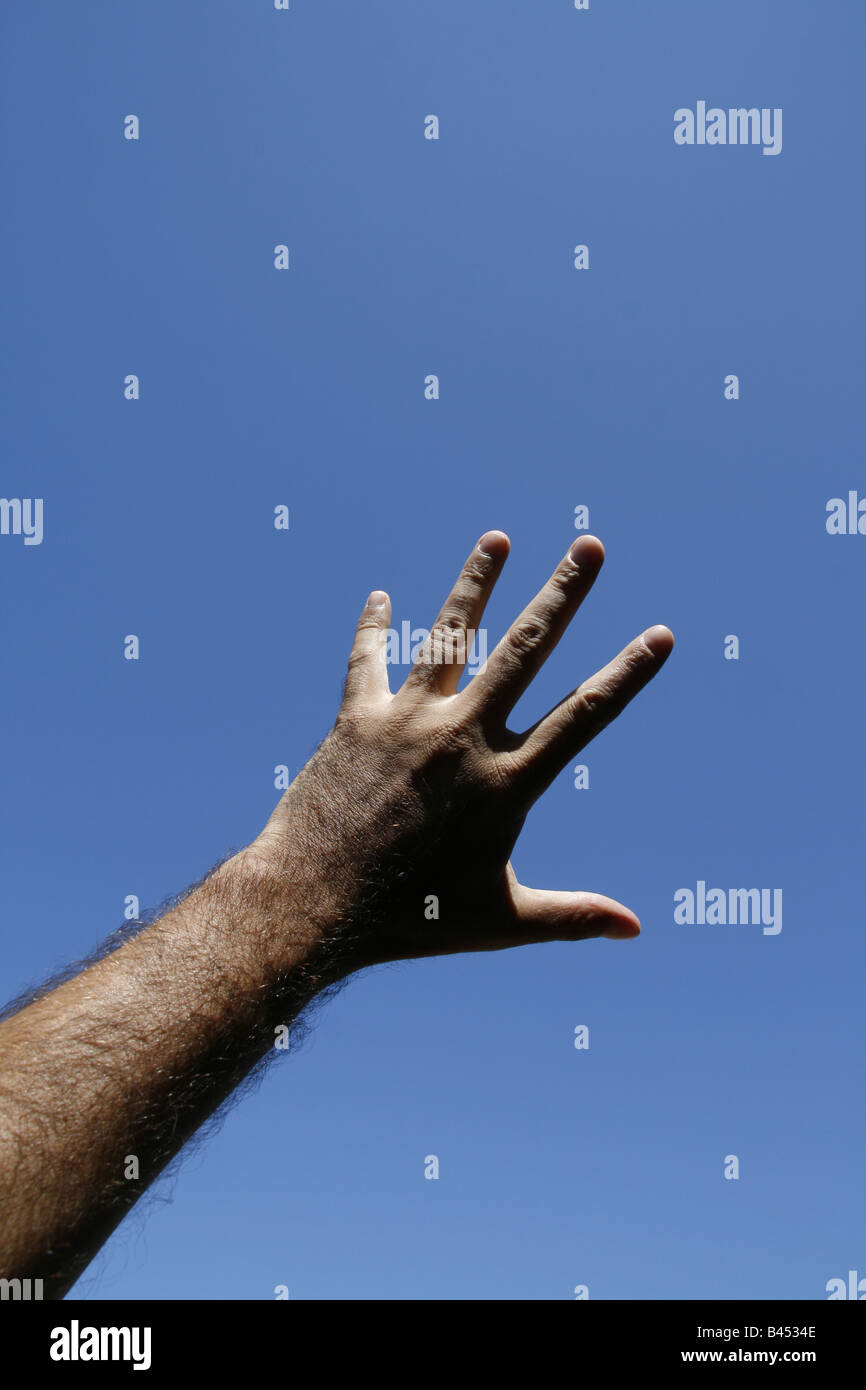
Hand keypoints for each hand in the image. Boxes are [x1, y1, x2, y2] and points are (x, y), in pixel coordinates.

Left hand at [250, 532, 673, 968]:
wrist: (313, 904)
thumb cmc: (412, 920)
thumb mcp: (500, 921)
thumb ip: (571, 916)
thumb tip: (636, 930)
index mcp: (506, 782)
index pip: (584, 716)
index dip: (626, 674)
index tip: (660, 634)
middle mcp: (462, 737)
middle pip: (524, 650)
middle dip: (562, 594)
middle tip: (590, 546)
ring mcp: (407, 721)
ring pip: (450, 637)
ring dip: (476, 583)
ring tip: (497, 538)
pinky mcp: (357, 720)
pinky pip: (367, 662)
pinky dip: (373, 629)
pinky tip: (380, 597)